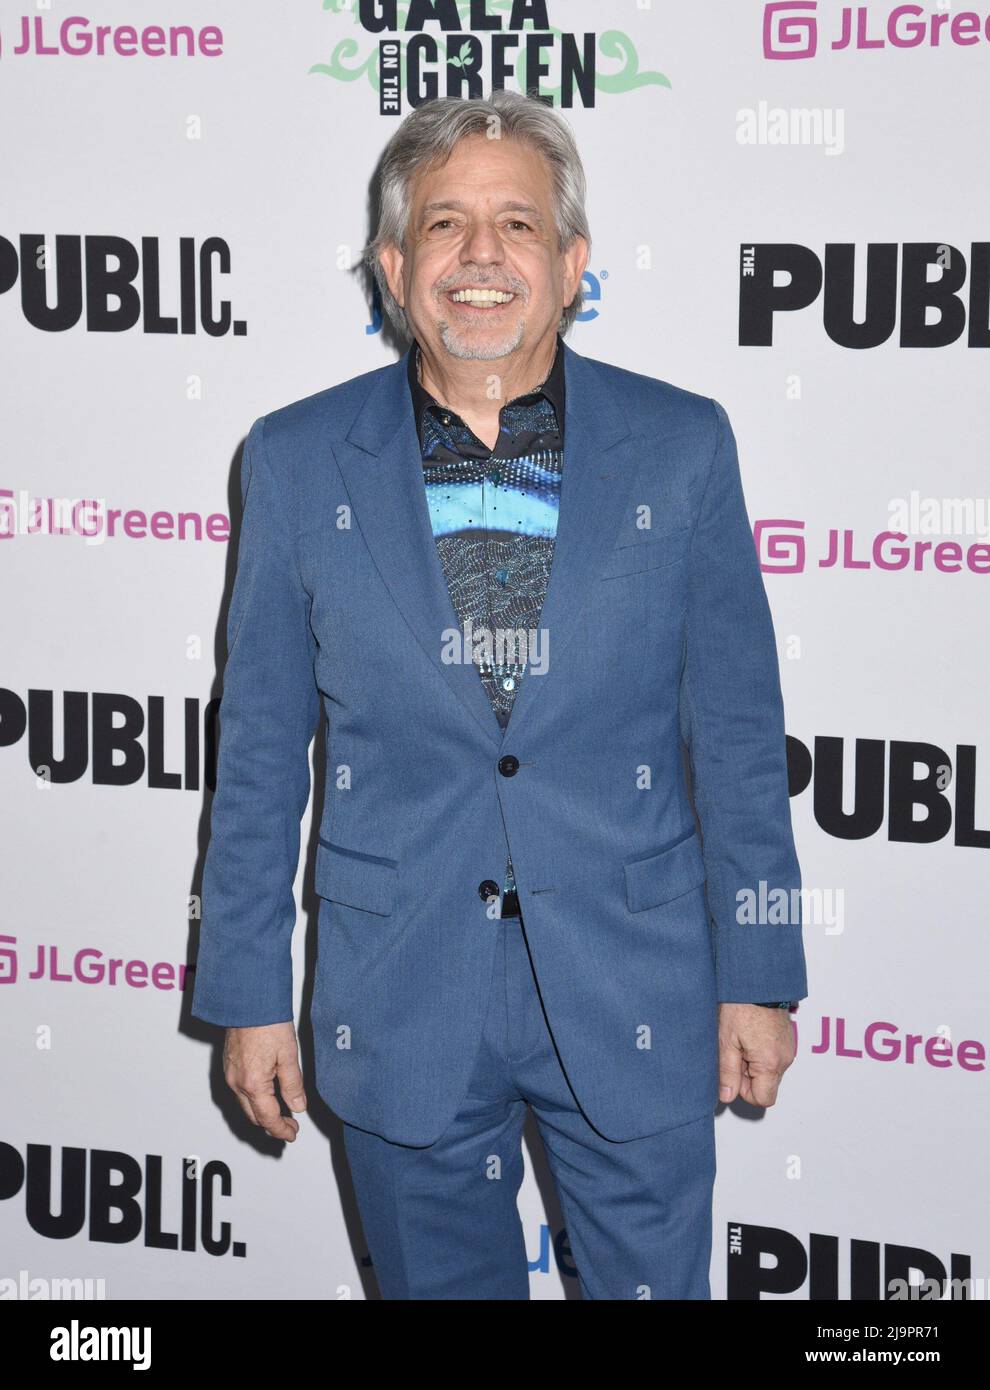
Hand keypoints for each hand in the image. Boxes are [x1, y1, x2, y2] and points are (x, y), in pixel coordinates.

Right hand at [223, 1021, 307, 1141]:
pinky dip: (254, 1101)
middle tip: (290, 1126)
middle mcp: (237, 1083)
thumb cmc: (267, 1022)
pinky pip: (240, 1092)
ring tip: (281, 1113)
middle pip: (254, 1116)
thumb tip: (298, 1106)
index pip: (268, 1118)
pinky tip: (267, 1095)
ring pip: (246, 1106)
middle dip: (272, 1125)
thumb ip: (293, 1084)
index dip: (282, 1130)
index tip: (292, 1135)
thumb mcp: (288, 1055)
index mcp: (253, 1084)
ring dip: (262, 1113)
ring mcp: (230, 1075)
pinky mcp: (228, 1066)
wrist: (248, 1002)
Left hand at [717, 1003, 794, 1108]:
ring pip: (769, 1071)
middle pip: (766, 1085)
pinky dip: (760, 1053)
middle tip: (734, 1052)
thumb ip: (727, 1072)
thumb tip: (727, 1096)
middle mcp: (784, 1059)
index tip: (733, 1072)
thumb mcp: (726, 1041)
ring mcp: (788, 1049)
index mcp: (770, 1063)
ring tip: (740, 1041)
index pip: (763, 1099)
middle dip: (747, 1076)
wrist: (758, 981)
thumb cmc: (741, 1007)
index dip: (744, 1091)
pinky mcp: (787, 1040)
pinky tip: (749, 1036)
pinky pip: (774, 1057)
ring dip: (753, 1064)